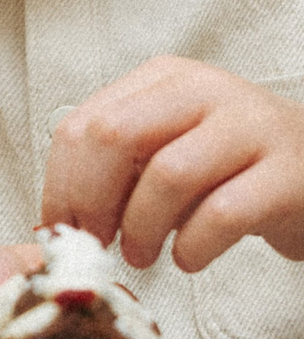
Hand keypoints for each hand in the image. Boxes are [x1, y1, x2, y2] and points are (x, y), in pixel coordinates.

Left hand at [42, 54, 303, 271]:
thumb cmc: (231, 168)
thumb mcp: (168, 150)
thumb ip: (118, 168)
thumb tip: (63, 215)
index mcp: (163, 80)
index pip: (86, 122)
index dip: (61, 181)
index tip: (58, 225)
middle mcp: (205, 91)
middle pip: (115, 136)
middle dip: (91, 199)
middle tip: (94, 240)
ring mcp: (252, 128)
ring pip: (168, 174)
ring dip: (140, 228)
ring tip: (140, 256)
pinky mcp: (290, 175)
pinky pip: (224, 213)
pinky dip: (193, 245)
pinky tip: (188, 258)